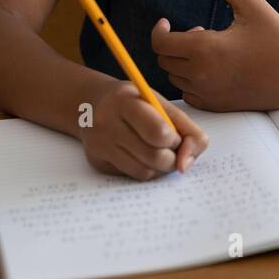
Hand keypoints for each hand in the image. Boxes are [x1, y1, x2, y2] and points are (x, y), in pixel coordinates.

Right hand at [80, 78, 208, 180]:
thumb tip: (186, 164)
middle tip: (171, 149)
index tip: (176, 136)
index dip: (176, 140)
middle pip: (154, 156)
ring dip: (161, 167)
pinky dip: (147, 171)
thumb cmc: (135, 103)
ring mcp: (100, 144)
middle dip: (172, 157)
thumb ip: (186, 128)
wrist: (92, 105)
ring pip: (145, 171)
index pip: (159, 132)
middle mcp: (107, 123)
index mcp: (126, 101)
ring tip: (161, 153)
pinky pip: (133, 176)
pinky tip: (145, 157)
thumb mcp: (161, 103)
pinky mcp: (97, 162)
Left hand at [151, 0, 278, 111]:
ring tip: (207, 50)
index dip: (159, 30)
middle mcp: (201, 74)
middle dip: (172, 44)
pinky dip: (191, 81)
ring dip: (182, 62)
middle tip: (197, 32)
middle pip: (164, 60)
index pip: (161, 42)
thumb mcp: (251, 3)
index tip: (167, 22)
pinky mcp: (217, 105)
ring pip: (175, 78)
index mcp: (205, 48)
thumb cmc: (276, 36)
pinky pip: (188, 94)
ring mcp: (208, 93)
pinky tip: (210, 69)